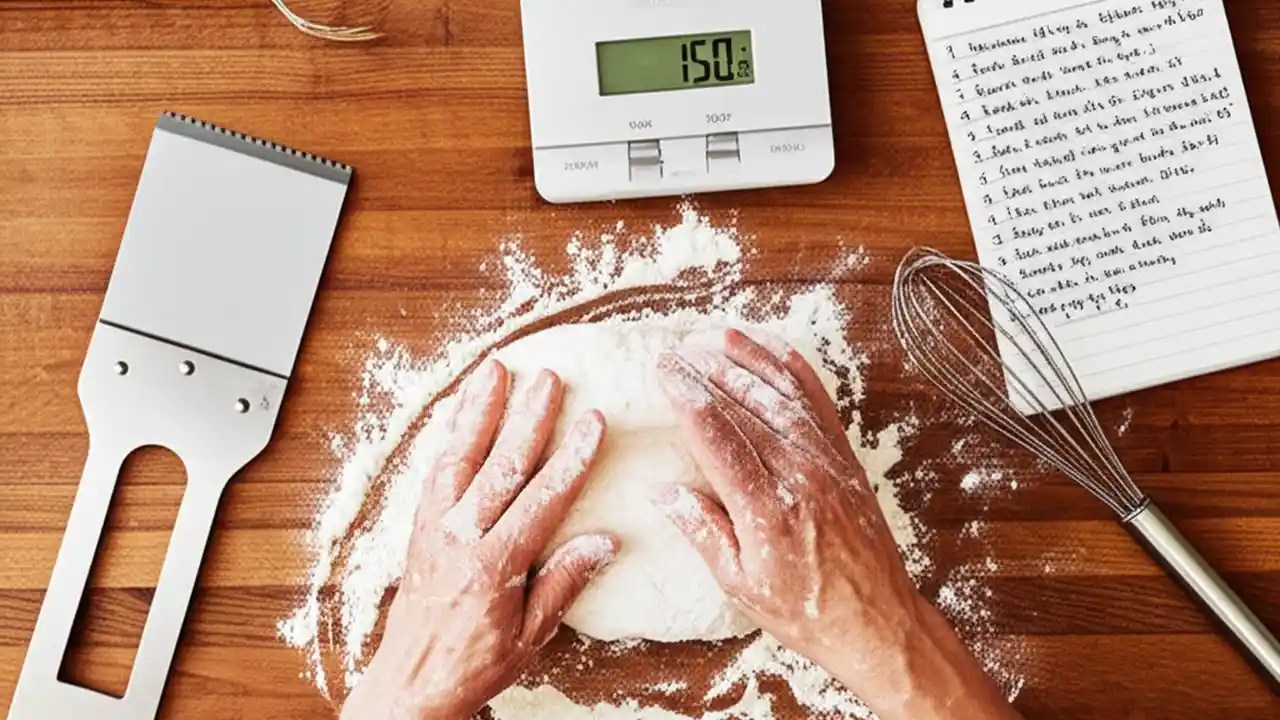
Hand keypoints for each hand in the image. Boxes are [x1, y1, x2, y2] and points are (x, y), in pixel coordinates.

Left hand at [342, 360, 617, 719]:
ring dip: (479, 411)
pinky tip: (459, 411)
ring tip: (494, 371)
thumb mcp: (531, 636)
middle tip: (549, 379)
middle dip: (529, 418)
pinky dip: (448, 436)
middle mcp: (461, 537)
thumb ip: (563, 584)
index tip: (592, 423)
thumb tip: (602, 541)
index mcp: (495, 564)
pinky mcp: (419, 526)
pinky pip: (434, 470)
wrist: (409, 683)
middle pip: (500, 465)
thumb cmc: (473, 665)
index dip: (571, 458)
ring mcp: (435, 527)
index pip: (542, 498)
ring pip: (459, 456)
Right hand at [652, 329, 1019, 719]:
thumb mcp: (739, 583)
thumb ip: (702, 530)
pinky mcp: (845, 459)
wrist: (877, 622)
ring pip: (781, 395)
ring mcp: (826, 462)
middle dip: (710, 369)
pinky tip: (774, 351)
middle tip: (680, 347)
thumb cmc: (807, 612)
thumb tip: (663, 491)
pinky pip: (818, 404)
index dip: (688, 396)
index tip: (664, 370)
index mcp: (766, 508)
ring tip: (717, 337)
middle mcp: (799, 475)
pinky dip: (794, 371)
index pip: (717, 436)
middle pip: (746, 405)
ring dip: (748, 360)